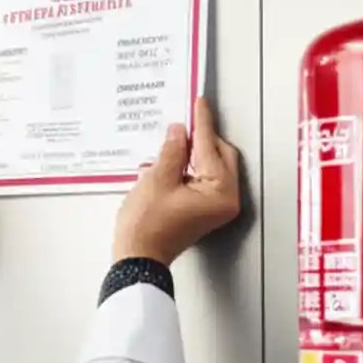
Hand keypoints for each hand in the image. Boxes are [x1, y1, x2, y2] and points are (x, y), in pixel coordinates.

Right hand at [113, 98, 240, 264]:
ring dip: (189, 154)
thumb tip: (179, 132)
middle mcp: (224, 200)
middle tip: (181, 124)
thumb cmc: (147, 228)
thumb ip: (172, 150)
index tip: (199, 104)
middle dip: (198, 139)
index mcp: (220, 192)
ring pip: (209, 166)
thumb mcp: (157, 178)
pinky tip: (166, 164)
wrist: (138, 257)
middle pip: (218, 155)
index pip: (210, 147)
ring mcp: (215, 207)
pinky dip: (185, 169)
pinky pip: (200, 179)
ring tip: (168, 146)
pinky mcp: (203, 210)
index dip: (201, 123)